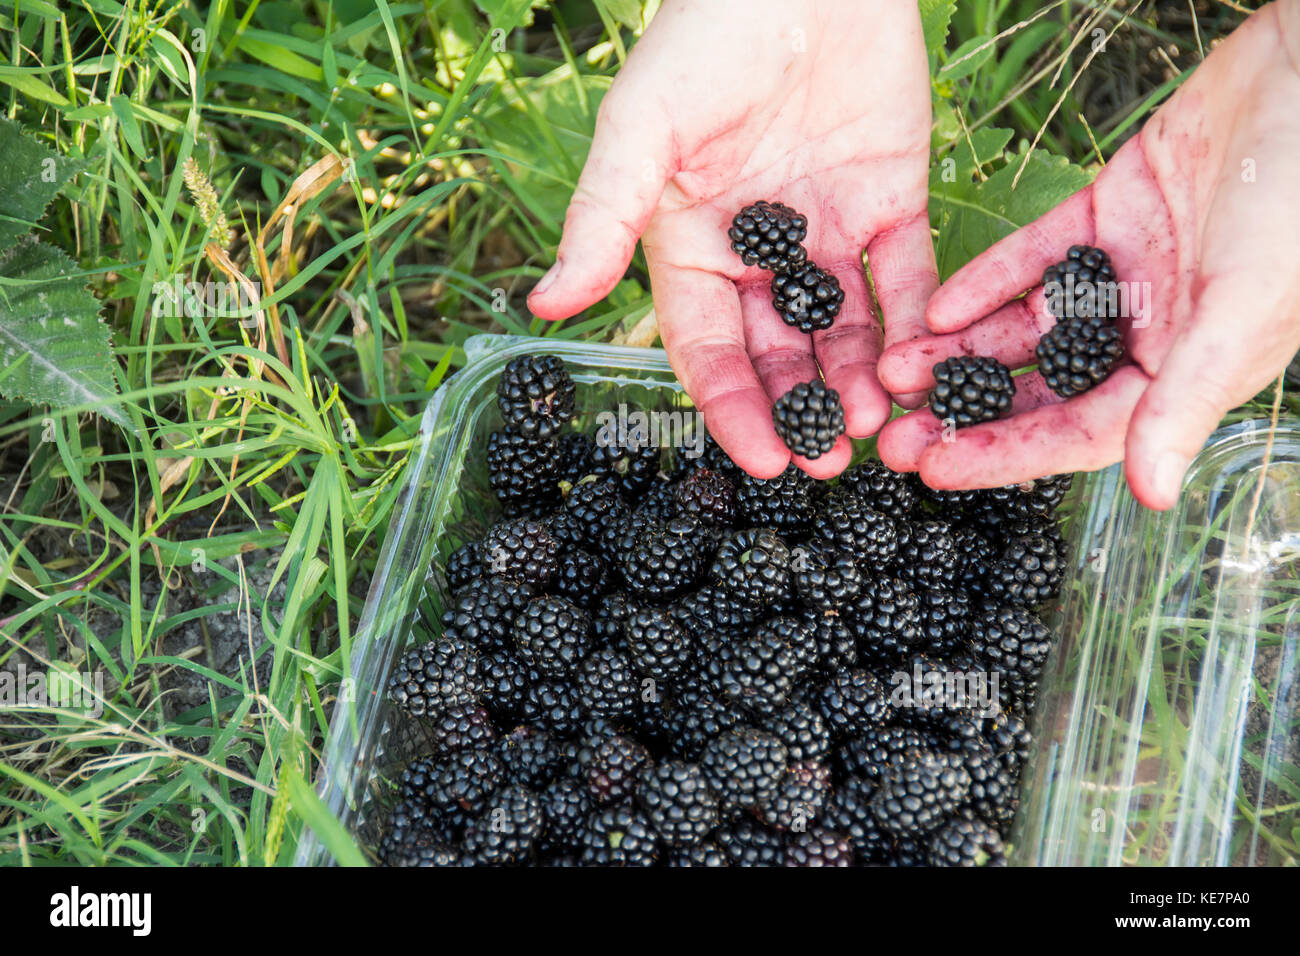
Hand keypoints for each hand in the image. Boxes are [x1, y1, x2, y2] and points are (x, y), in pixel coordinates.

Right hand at [528, 0, 936, 477]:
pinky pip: (904, 275)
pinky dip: (914, 320)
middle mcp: (759, 252)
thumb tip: (545, 306)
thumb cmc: (704, 38)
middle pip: (780, 351)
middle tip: (829, 464)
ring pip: (845, 327)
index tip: (760, 462)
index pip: (709, 348)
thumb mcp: (641, 130)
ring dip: (858, 379)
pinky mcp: (891, 201)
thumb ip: (602, 220)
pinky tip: (923, 365)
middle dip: (802, 411)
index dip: (732, 407)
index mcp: (693, 246)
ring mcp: (827, 231)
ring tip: (874, 425)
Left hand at [876, 0, 1299, 509]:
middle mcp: (1148, 332)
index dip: (1003, 455)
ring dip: (958, 350)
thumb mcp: (1244, 309)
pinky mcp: (1104, 215)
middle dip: (963, 412)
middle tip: (891, 433)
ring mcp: (1122, 275)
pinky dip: (985, 281)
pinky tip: (935, 307)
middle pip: (1038, 388)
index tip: (933, 471)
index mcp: (1183, 371)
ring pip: (1024, 327)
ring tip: (891, 367)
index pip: (1077, 432)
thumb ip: (1185, 399)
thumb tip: (1151, 494)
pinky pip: (1032, 259)